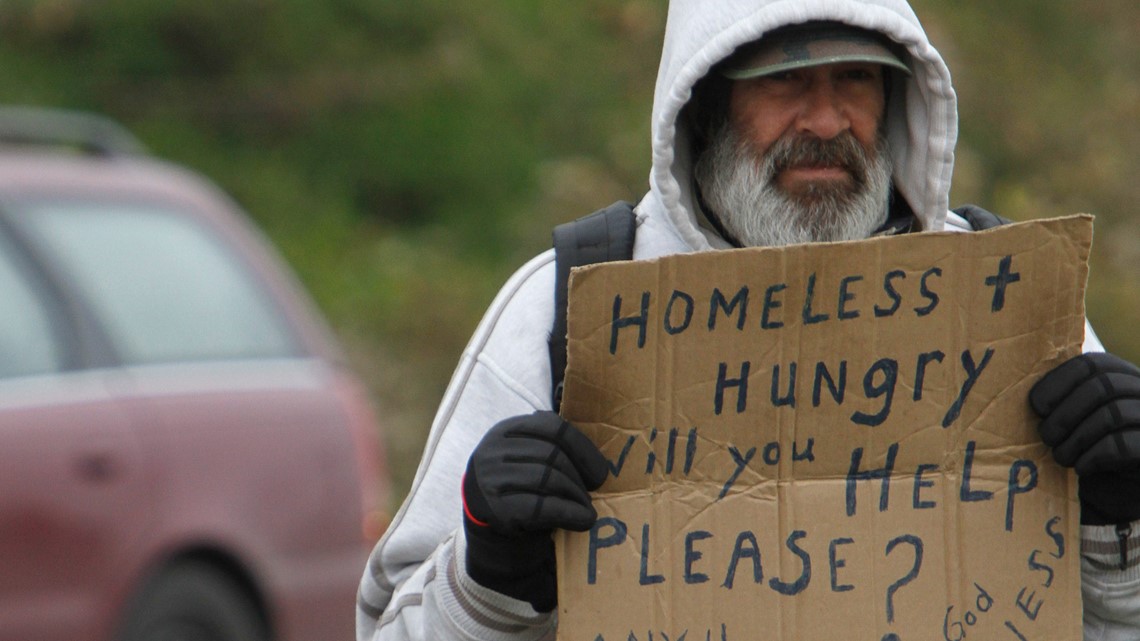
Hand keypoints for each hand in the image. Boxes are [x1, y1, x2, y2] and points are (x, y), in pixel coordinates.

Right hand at [461, 411, 607, 610]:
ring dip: (576, 496)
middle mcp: (493, 451)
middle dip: (579, 477)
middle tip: (591, 494)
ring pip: (548, 479)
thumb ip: (551, 449)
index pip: (552, 427)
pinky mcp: (496, 509)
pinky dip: (570, 513)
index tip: (600, 471)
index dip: (583, 449)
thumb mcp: (526, 461)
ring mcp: (490, 479)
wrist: (488, 535)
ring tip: (586, 508)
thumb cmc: (517, 494)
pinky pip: (542, 507)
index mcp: (505, 432)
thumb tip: (597, 461)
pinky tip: (584, 520)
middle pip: (552, 454)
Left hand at [1030, 352, 1139, 524]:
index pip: (1090, 364)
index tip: (1038, 408)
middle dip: (1065, 414)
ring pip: (1113, 414)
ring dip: (1076, 439)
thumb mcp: (1070, 418)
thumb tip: (1022, 386)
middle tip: (1046, 437)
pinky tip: (1082, 468)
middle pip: (1102, 386)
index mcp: (1119, 375)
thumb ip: (1058, 398)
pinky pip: (1123, 445)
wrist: (1112, 493)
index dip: (1058, 383)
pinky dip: (1094, 457)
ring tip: (1061, 456)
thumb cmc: (1084, 449)